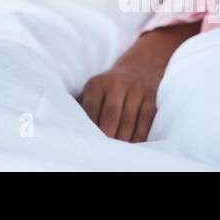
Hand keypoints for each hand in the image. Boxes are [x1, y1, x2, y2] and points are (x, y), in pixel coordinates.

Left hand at [76, 21, 200, 142]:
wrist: (140, 67)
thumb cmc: (109, 86)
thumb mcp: (93, 89)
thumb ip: (82, 105)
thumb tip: (68, 124)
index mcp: (97, 83)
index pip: (91, 108)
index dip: (91, 127)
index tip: (90, 142)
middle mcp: (116, 83)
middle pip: (111, 115)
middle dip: (108, 135)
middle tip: (105, 151)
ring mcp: (136, 89)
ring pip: (129, 120)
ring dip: (124, 139)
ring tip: (118, 152)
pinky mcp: (151, 97)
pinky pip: (146, 120)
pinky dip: (140, 135)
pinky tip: (134, 145)